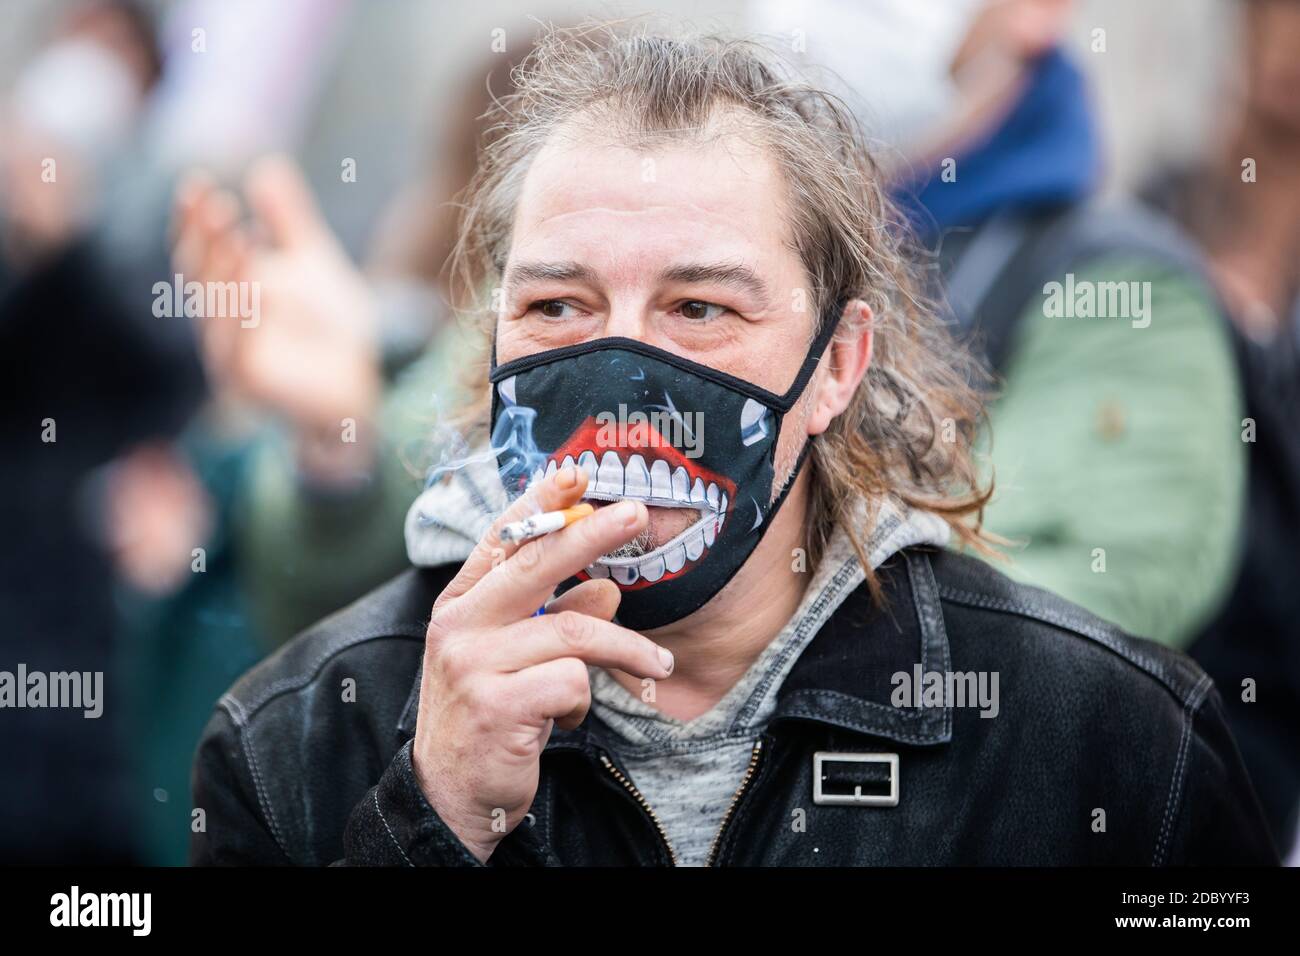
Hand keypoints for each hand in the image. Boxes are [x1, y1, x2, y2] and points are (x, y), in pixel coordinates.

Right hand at [171, 155, 381, 441]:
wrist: (363, 378)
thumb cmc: (331, 324)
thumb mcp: (313, 261)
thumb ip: (288, 219)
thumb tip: (266, 166)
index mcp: (226, 291)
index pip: (197, 250)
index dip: (192, 218)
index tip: (199, 181)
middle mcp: (218, 321)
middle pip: (198, 275)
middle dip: (204, 238)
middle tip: (217, 203)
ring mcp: (228, 354)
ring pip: (216, 310)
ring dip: (223, 272)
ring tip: (235, 235)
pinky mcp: (248, 383)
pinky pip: (239, 348)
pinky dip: (246, 316)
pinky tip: (259, 285)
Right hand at [411, 466, 671, 861]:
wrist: (449, 793)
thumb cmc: (488, 715)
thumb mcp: (516, 658)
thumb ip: (555, 617)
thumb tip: (605, 589)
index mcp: (460, 603)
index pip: (502, 539)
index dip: (540, 502)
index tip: (578, 473)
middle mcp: (458, 624)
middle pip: (534, 563)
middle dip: (591, 533)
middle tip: (636, 513)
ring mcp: (471, 663)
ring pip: (573, 631)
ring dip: (625, 648)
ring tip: (656, 665)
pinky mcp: (495, 704)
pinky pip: (571, 680)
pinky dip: (583, 699)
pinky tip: (565, 717)